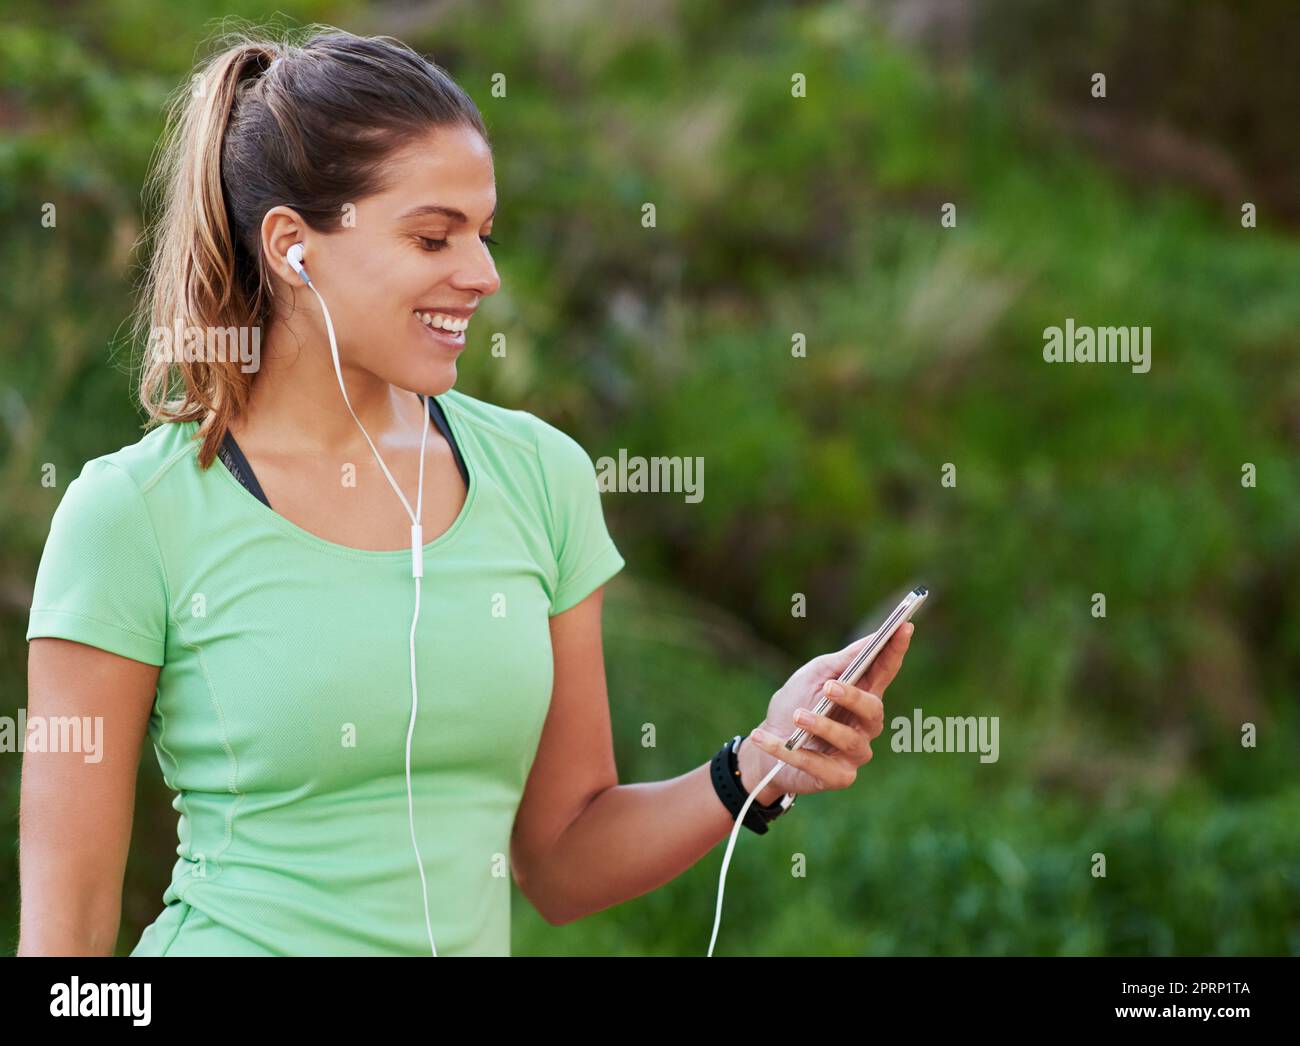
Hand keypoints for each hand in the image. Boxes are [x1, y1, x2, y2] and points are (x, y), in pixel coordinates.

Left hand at [738, 622, 914, 801]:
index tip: (904, 627)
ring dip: (820, 726)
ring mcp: (854, 753)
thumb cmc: (794, 705)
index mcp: (862, 694)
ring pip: (848, 740)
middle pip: (873, 710)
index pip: (885, 671)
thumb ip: (841, 662)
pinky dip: (788, 750)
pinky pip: (815, 764)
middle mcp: (865, 725)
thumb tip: (872, 639)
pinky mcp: (837, 777)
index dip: (896, 650)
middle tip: (828, 686)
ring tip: (797, 716)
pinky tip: (763, 737)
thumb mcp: (812, 677)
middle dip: (853, 697)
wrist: (763, 747)